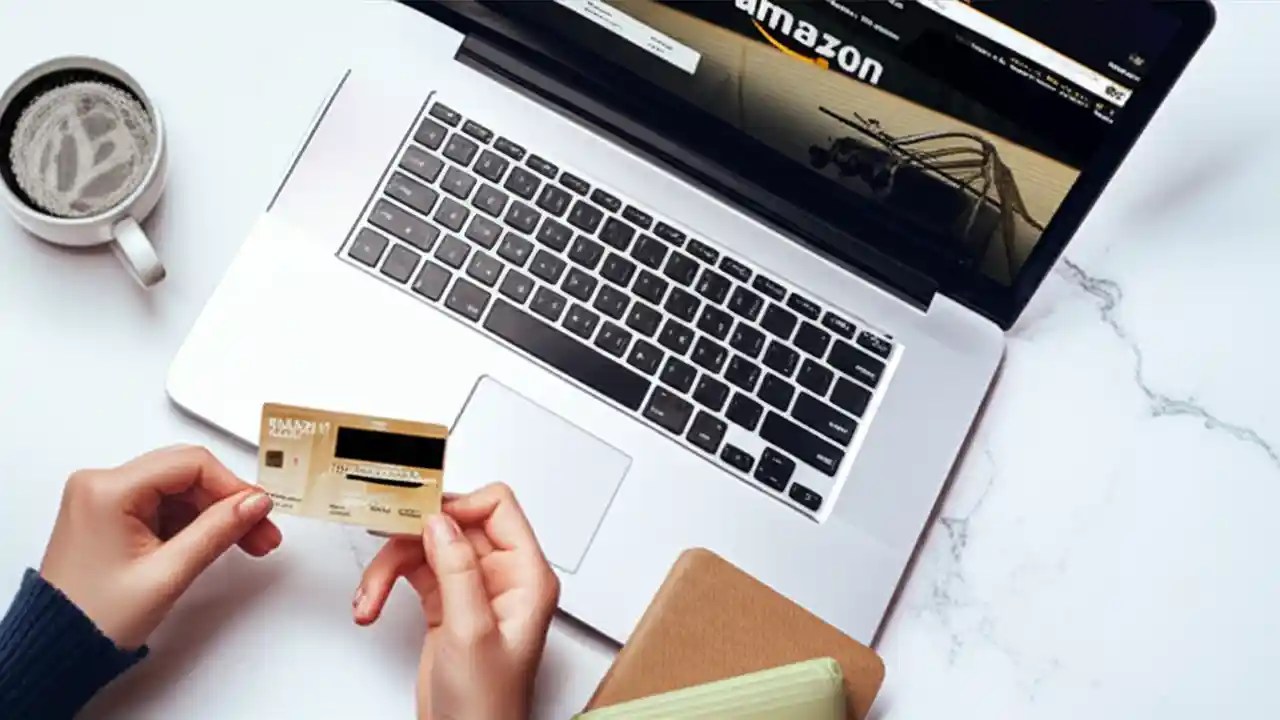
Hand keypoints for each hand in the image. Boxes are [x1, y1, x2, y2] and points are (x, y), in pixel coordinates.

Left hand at [40, 445, 281, 649]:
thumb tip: (254, 503)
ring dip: (214, 514)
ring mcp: (104, 498)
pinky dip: (193, 523)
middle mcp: (101, 485)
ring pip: (179, 490)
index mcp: (107, 490)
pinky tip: (213, 544)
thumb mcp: (168, 574)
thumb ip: (217, 531)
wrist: (58, 648)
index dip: (232, 486)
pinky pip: (164, 505)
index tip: (259, 510)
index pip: (190, 464)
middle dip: (228, 501)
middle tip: (260, 529)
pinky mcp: (111, 513)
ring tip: (245, 543)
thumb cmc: (95, 618)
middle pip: (186, 473)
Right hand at [354, 484, 559, 719]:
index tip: (419, 517)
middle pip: (453, 524)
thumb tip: (441, 521)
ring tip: (370, 597)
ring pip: (426, 548)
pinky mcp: (446, 605)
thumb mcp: (472, 632)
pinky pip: (414, 572)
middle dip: (411, 539)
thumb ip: (458, 571)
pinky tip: (371, 603)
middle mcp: (502, 577)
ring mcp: (473, 590)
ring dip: (390, 567)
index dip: (458, 506)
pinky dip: (387, 583)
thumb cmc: (487, 706)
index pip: (498, 508)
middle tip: (383, 548)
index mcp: (526, 576)